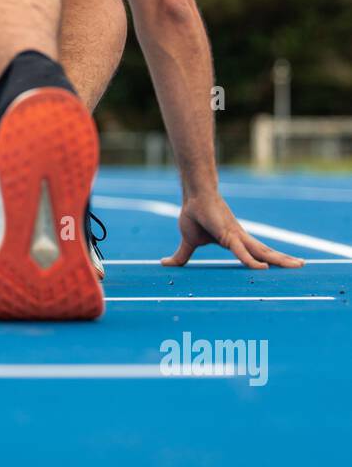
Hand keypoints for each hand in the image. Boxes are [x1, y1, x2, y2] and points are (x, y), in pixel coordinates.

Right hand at [162, 193, 303, 268]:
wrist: (194, 197)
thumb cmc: (194, 215)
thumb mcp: (188, 243)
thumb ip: (182, 256)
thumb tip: (164, 264)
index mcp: (235, 240)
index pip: (256, 252)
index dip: (269, 259)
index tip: (281, 266)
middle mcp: (241, 238)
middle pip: (266, 251)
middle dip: (284, 259)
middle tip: (302, 266)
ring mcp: (237, 236)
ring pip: (262, 252)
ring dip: (280, 260)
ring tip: (299, 265)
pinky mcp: (229, 235)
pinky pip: (242, 252)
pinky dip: (252, 261)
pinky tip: (262, 268)